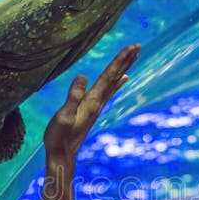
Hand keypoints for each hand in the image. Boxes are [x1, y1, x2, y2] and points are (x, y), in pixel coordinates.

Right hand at [44, 43, 140, 159]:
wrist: (62, 154)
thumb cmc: (59, 136)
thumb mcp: (63, 116)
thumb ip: (73, 96)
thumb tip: (83, 76)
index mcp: (92, 101)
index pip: (108, 76)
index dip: (119, 60)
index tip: (131, 47)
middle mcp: (98, 102)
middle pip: (115, 77)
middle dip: (126, 60)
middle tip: (139, 45)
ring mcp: (96, 106)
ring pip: (114, 82)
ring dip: (123, 67)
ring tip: (133, 56)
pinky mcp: (93, 109)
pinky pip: (109, 91)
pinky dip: (117, 82)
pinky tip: (123, 78)